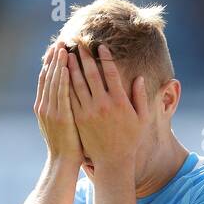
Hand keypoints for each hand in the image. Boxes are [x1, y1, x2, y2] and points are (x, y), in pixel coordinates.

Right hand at [34, 43, 82, 166]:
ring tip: (63, 47)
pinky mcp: (60, 117)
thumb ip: (58, 107)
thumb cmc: (66, 145)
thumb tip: (64, 92)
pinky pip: (61, 94)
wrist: (63, 163)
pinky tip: (65, 66)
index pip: (45, 78)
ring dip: (58, 63)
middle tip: (60, 40)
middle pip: (47, 76)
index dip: (50, 62)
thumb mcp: (58, 123)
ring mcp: (51, 111)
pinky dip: (62, 79)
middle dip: (53, 58)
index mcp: (42, 106)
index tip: (56, 47)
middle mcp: (44, 106)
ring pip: (53, 81)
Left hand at [67, 43, 145, 168]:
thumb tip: (140, 78)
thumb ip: (141, 98)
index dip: (104, 57)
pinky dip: (65, 82)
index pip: (111, 73)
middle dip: (84, 56)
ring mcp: (89, 112)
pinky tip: (61, 73)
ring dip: (71, 66)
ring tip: (67, 53)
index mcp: (119, 102)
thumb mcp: (142, 119)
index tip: (99, 46)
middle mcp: (103, 104)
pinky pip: (70, 96)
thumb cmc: (130, 140)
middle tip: (78, 42)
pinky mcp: (78, 119)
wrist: (113, 161)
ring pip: (77, 83)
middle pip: (91, 74)